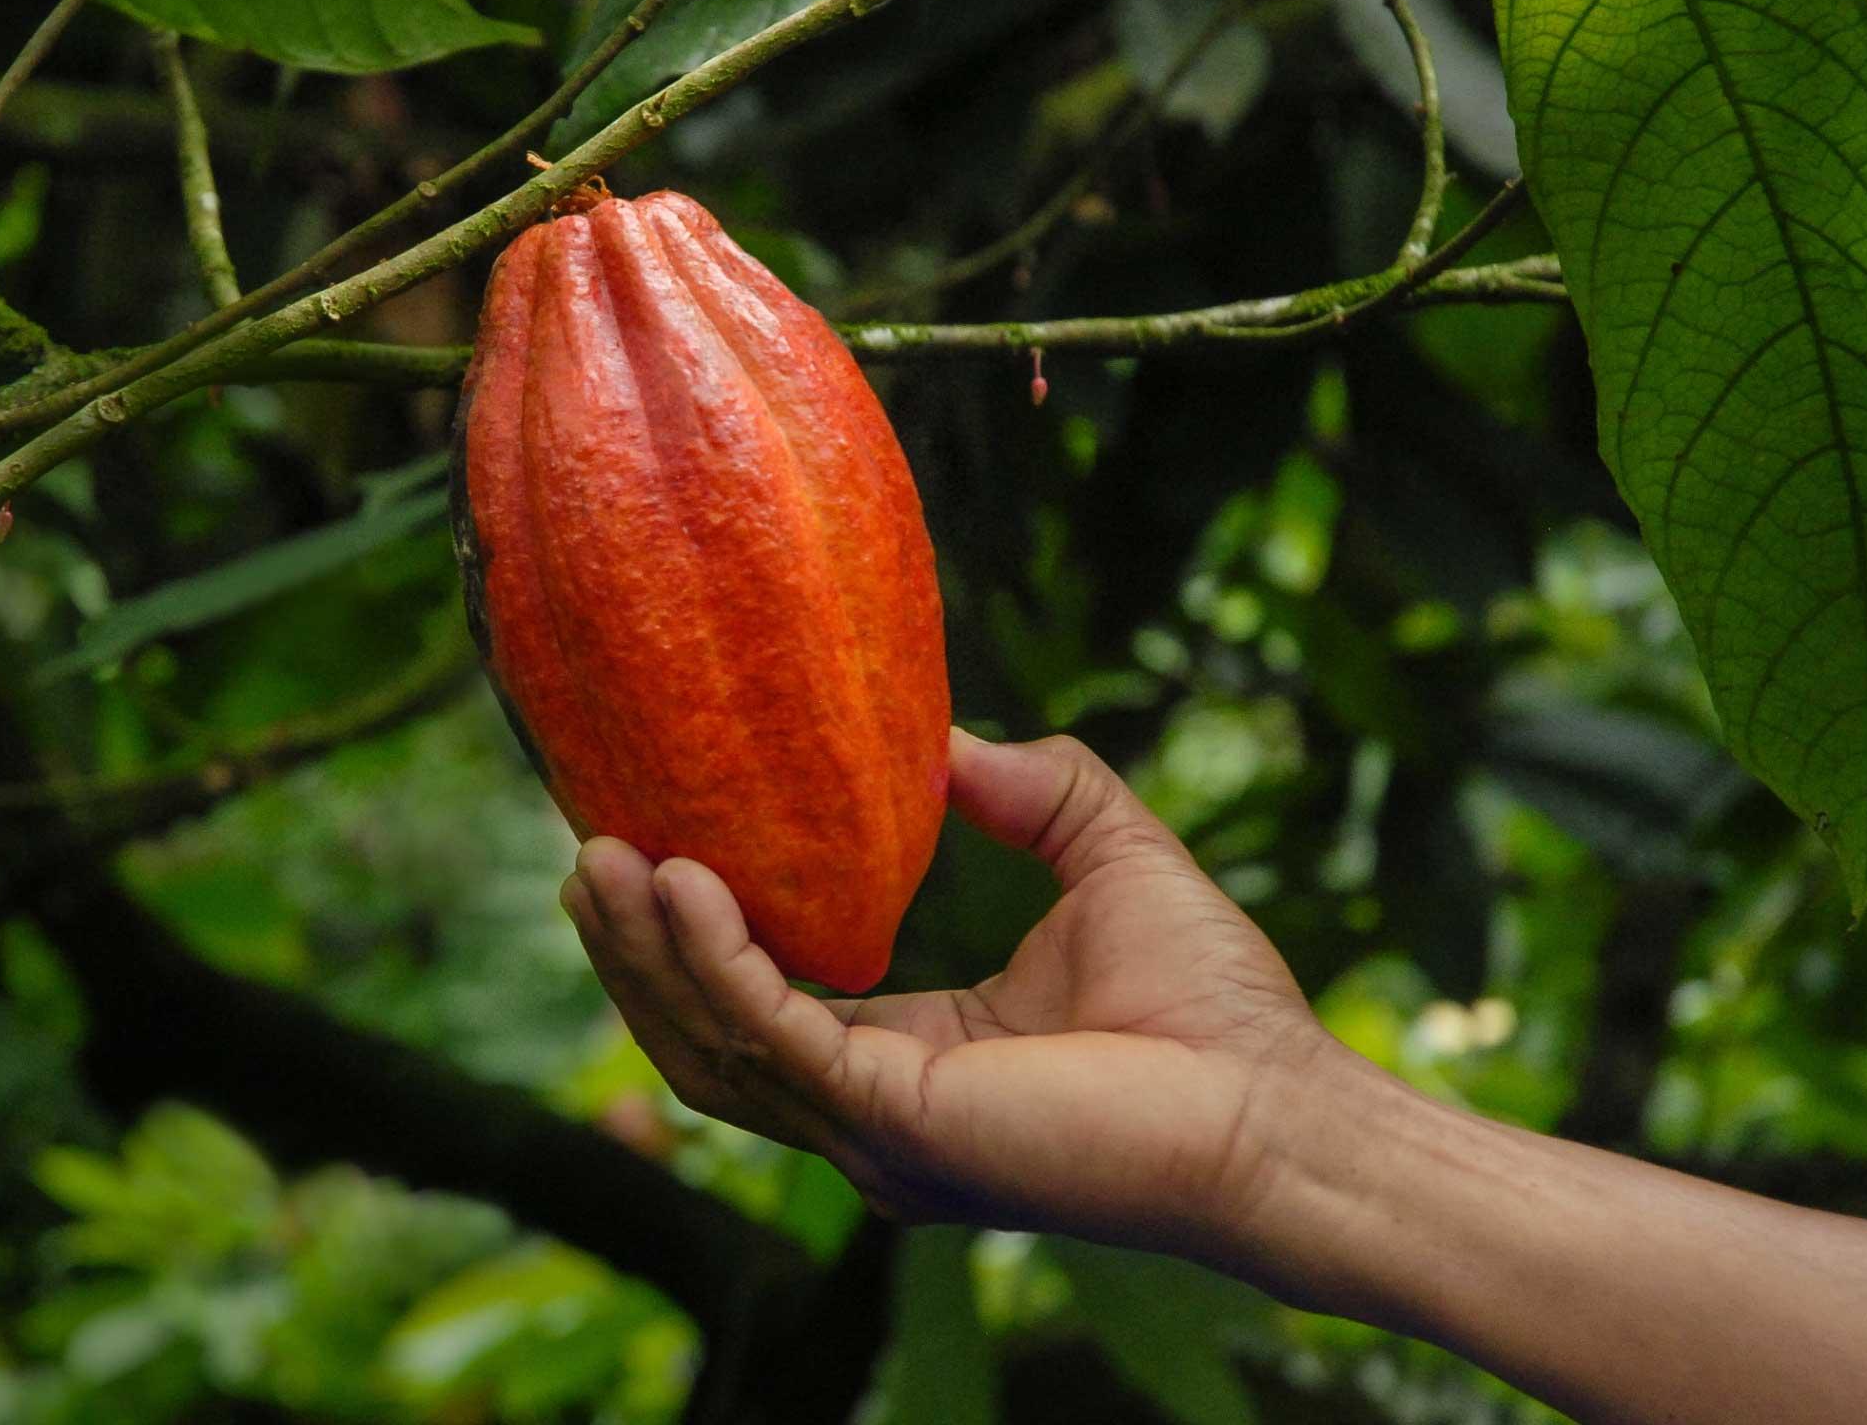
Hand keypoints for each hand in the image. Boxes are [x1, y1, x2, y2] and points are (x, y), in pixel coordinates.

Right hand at [560, 728, 1336, 1258]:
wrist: (1280, 1108)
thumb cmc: (1218, 1007)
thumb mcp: (1106, 855)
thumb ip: (1031, 792)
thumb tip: (946, 736)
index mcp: (907, 1059)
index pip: (764, 1002)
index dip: (694, 931)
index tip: (646, 837)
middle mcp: (870, 1113)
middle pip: (705, 1033)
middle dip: (635, 948)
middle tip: (586, 848)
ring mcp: (872, 1132)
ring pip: (713, 1044)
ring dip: (649, 952)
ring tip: (604, 858)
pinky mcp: (892, 1121)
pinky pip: (771, 1034)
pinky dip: (716, 960)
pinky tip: (689, 883)